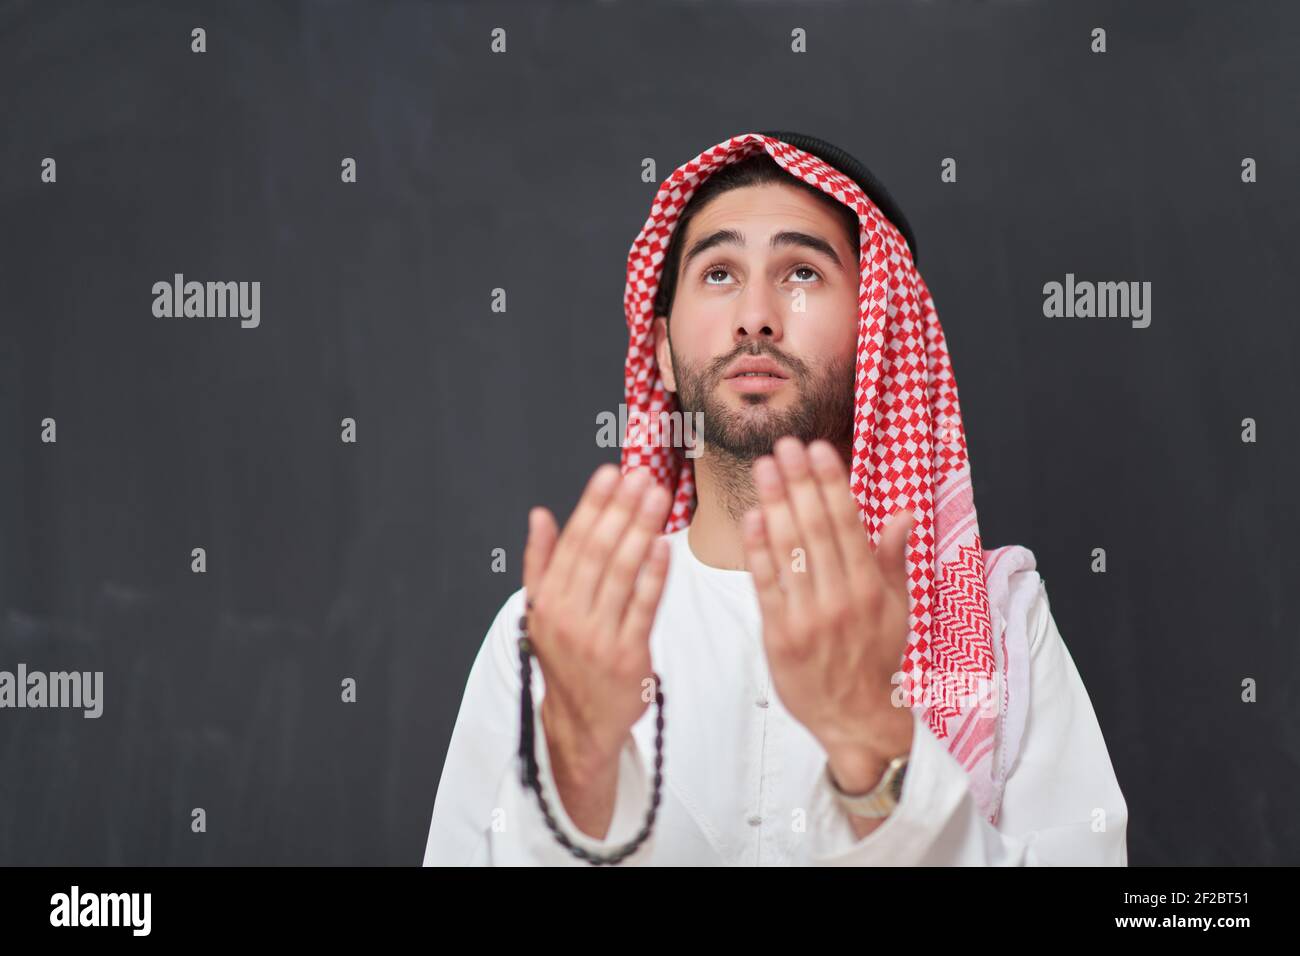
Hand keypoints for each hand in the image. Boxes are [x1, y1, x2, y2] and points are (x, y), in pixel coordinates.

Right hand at [522, 465, 672, 813]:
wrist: (581, 724)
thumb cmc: (566, 659)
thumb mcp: (541, 613)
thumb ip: (541, 562)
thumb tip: (540, 514)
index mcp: (547, 602)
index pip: (572, 543)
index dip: (592, 505)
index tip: (610, 473)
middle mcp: (568, 617)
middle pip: (598, 553)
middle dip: (621, 510)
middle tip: (642, 475)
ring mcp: (598, 637)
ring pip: (621, 575)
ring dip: (640, 531)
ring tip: (657, 497)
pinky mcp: (628, 656)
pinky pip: (643, 608)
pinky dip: (653, 576)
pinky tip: (665, 546)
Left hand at [741, 437, 915, 793]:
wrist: (855, 719)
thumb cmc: (876, 658)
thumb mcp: (897, 609)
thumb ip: (893, 559)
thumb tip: (902, 512)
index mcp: (871, 587)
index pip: (848, 523)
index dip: (831, 483)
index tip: (818, 449)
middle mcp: (841, 597)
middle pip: (816, 528)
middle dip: (799, 482)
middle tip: (784, 445)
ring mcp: (808, 616)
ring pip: (790, 550)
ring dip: (776, 504)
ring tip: (763, 468)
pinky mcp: (779, 635)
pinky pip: (766, 585)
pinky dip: (758, 551)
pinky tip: (752, 518)